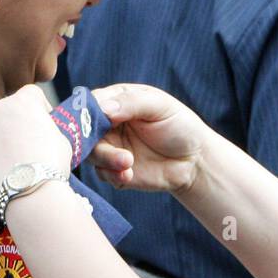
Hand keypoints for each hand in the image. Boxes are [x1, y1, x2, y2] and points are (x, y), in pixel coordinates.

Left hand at [0, 85, 71, 205]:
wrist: (28, 189)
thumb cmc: (50, 164)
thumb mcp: (61, 138)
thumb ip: (44, 128)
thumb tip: (39, 134)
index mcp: (22, 102)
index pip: (30, 94)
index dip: (38, 108)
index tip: (41, 124)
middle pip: (4, 112)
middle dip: (13, 126)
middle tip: (24, 148)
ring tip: (9, 166)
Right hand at [89, 84, 208, 193]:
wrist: (194, 160)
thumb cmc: (180, 125)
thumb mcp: (160, 106)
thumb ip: (132, 103)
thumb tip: (104, 109)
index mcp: (115, 101)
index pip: (89, 104)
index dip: (85, 113)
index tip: (95, 122)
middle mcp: (107, 125)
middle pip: (83, 132)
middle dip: (92, 141)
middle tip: (110, 146)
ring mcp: (110, 149)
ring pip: (91, 155)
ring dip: (106, 160)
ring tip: (128, 162)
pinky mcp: (114, 171)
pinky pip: (103, 175)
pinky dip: (113, 176)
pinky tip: (129, 175)